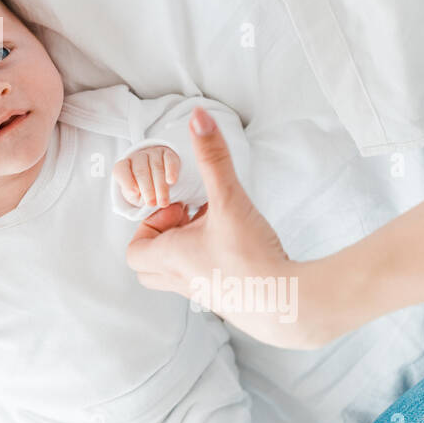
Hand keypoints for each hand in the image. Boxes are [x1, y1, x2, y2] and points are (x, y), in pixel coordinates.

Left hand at [113, 144, 179, 207]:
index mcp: (124, 166)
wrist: (159, 180)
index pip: (120, 171)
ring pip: (156, 167)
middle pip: (140, 171)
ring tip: (163, 202)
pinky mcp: (168, 153)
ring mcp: (153, 153)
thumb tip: (138, 195)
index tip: (134, 193)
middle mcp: (138, 157)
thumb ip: (135, 197)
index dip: (127, 181)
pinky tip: (171, 181)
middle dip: (147, 189)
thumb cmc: (142, 190)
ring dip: (160, 186)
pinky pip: (169, 160)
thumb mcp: (135, 196)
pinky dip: (171, 170)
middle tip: (151, 203)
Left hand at [124, 108, 328, 348]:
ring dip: (189, 249)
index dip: (149, 225)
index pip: (134, 250)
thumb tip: (198, 118)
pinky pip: (205, 282)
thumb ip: (213, 157)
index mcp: (170, 260)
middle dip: (163, 238)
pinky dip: (212, 262)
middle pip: (150, 266)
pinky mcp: (229, 302)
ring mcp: (204, 296)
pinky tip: (239, 245)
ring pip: (179, 273)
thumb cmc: (251, 257)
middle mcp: (182, 282)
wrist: (289, 304)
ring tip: (217, 228)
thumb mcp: (229, 199)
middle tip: (191, 220)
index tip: (178, 209)